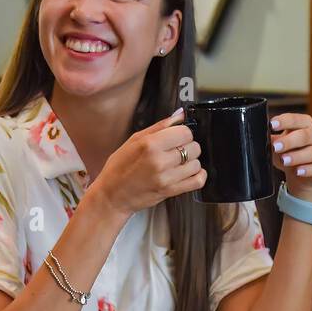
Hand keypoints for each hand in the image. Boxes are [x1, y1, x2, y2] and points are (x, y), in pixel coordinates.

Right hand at [89, 107, 204, 216]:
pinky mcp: (170, 191)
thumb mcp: (133, 140)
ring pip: (196, 164)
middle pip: (193, 147)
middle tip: (176, 150)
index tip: (177, 136)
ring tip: (179, 163)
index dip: (183, 133)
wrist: (112, 195)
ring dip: (191, 162)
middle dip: (187, 146)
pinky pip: (197, 181)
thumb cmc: (118, 168)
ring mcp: (166, 178)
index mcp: (149, 145)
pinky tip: (190, 172)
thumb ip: (159, 127)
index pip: (185, 132)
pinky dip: (199, 176)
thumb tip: (179, 115)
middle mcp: (159, 161)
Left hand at [269, 113, 311, 201]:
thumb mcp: (278, 146)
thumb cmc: (288, 154)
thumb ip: (271, 140)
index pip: (297, 119)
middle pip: (306, 135)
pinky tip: (299, 171)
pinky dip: (309, 169)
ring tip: (285, 160)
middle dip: (290, 141)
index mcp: (305, 125)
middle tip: (276, 147)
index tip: (272, 124)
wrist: (301, 175)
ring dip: (298, 156)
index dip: (285, 121)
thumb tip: (259, 135)